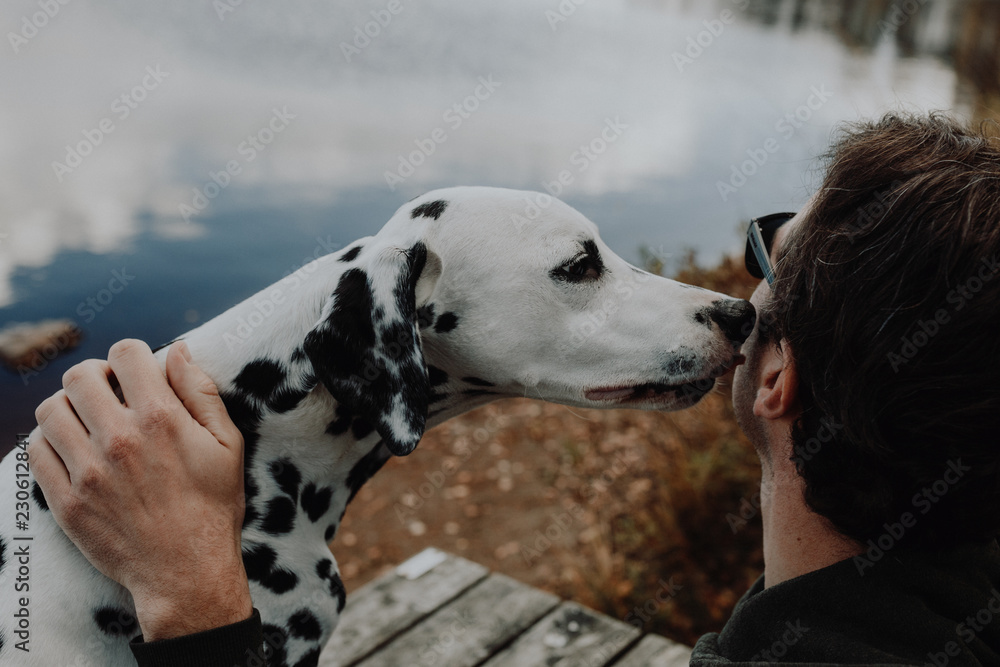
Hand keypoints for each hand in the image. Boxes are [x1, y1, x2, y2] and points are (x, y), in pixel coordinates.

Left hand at [28, 339, 251, 640]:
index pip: (126, 353)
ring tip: (88, 420)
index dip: (133, 356)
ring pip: (51, 409)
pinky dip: (50, 440)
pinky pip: (35, 450)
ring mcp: (87, 472)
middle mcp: (119, 439)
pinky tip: (73, 448)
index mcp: (161, 419)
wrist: (186, 572)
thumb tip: (178, 350)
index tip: (138, 374)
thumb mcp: (227, 444)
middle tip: (111, 393)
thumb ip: (200, 392)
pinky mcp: (65, 501)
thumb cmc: (213, 506)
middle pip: (80, 375)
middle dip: (96, 375)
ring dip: (69, 406)